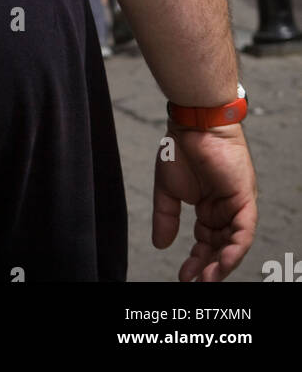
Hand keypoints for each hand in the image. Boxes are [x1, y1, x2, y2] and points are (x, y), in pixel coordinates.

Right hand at [152, 120, 256, 280]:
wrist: (192, 123)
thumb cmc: (180, 148)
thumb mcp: (167, 189)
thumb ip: (166, 217)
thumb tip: (160, 244)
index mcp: (208, 207)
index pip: (205, 243)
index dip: (196, 261)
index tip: (183, 275)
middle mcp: (225, 209)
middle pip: (219, 247)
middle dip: (207, 267)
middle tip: (193, 281)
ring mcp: (236, 205)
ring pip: (233, 244)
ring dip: (221, 264)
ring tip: (206, 279)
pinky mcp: (245, 199)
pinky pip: (243, 231)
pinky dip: (234, 249)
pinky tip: (222, 263)